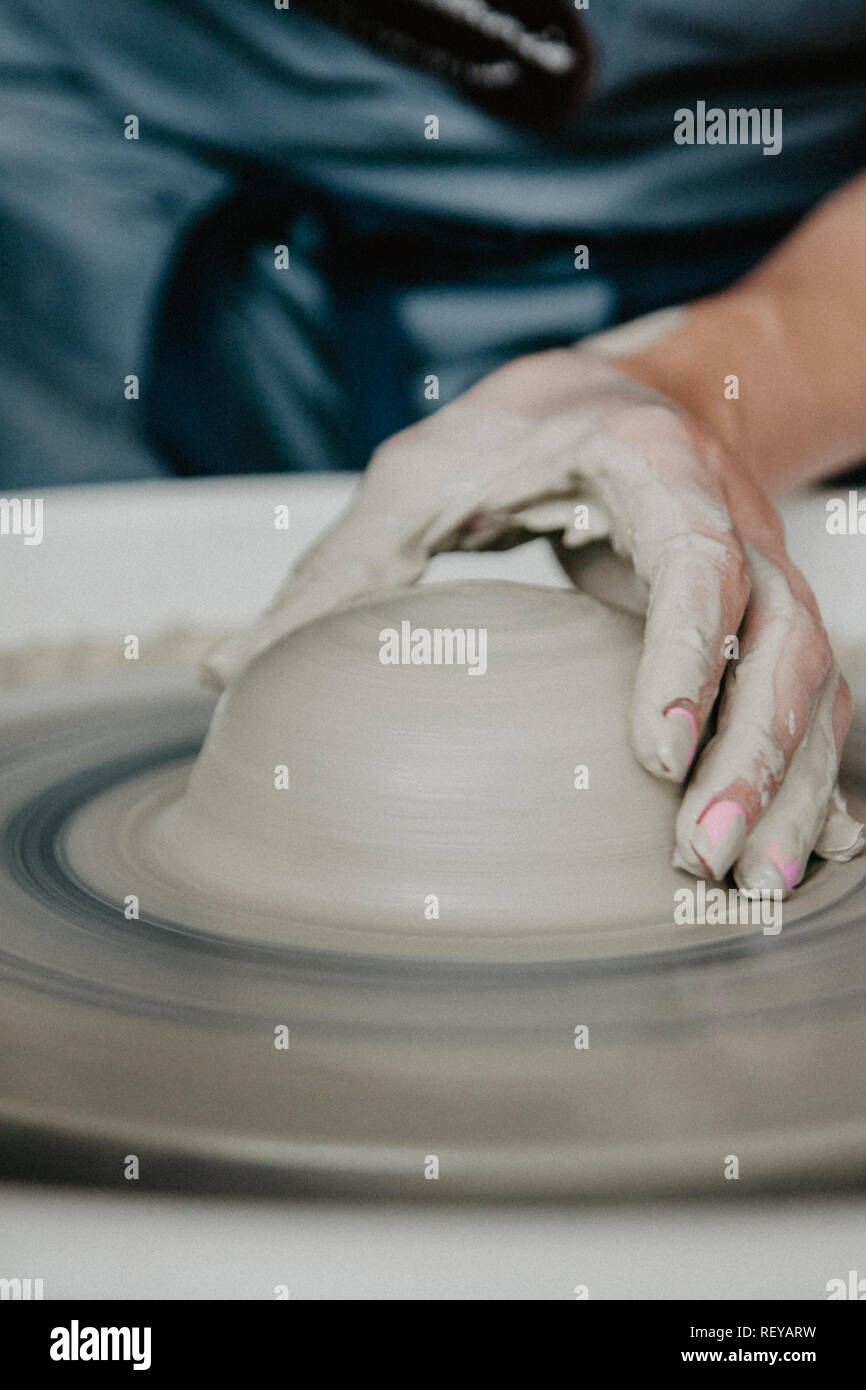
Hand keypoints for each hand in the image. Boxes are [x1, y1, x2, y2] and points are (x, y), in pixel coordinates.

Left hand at [205, 346, 863, 893]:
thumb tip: (225, 674)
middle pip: (782, 642)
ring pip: (816, 684)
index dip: (683, 654)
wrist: (632, 391)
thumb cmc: (522, 432)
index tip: (652, 751)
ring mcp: (764, 577)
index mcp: (652, 470)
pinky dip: (817, 781)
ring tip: (752, 888)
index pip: (694, 560)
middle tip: (702, 860)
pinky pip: (816, 703)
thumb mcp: (421, 474)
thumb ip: (339, 569)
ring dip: (794, 788)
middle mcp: (733, 523)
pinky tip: (804, 859)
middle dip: (754, 755)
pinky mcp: (766, 625)